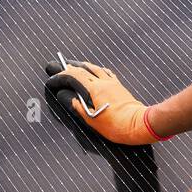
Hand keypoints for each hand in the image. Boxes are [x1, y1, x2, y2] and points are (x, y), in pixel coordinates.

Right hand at [45, 59, 166, 144]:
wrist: (139, 124)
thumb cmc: (117, 125)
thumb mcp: (92, 120)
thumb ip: (78, 107)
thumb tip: (70, 98)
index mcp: (95, 89)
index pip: (74, 76)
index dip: (60, 76)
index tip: (52, 81)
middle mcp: (104, 82)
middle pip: (84, 68)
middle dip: (69, 67)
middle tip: (58, 65)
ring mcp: (113, 83)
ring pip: (95, 68)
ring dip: (83, 66)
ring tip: (75, 65)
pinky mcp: (120, 87)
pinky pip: (106, 73)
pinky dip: (96, 70)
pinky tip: (96, 71)